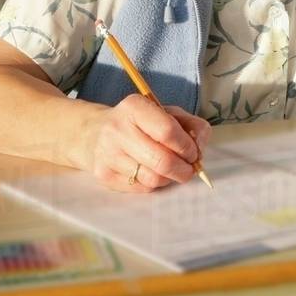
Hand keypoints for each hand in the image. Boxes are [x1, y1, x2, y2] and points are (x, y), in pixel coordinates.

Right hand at [88, 95, 211, 192]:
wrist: (95, 133)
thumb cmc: (139, 122)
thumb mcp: (167, 113)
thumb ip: (192, 125)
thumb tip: (200, 145)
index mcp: (134, 107)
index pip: (167, 131)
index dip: (187, 146)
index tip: (193, 152)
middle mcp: (117, 129)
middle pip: (162, 160)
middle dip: (183, 169)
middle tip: (189, 168)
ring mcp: (108, 153)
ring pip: (153, 179)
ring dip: (170, 178)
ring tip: (171, 170)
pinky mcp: (104, 174)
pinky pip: (141, 188)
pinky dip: (155, 184)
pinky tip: (153, 172)